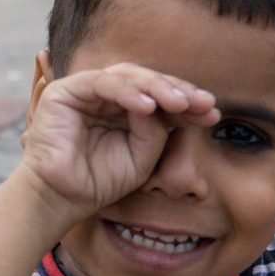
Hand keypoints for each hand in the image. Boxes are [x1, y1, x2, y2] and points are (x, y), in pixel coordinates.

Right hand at [19, 63, 219, 224]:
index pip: (160, 96)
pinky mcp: (65, 91)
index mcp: (125, 108)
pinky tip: (148, 106)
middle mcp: (106, 95)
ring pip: (127, 76)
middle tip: (203, 103)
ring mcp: (86, 90)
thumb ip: (157, 130)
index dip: (187, 102)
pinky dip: (127, 92)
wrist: (62, 199)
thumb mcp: (143, 156)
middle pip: (147, 80)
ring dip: (158, 88)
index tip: (212, 113)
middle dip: (178, 90)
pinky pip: (102, 83)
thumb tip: (176, 105)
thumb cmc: (100, 180)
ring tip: (181, 104)